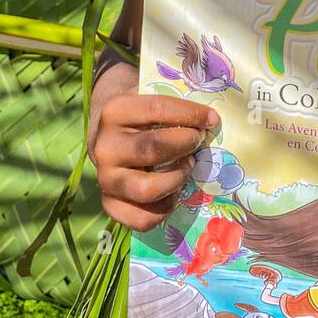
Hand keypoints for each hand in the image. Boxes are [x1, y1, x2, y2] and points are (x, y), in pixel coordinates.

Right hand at [92, 94, 217, 231]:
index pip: (157, 109)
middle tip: (198, 141)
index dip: (190, 114)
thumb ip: (173, 103)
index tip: (211, 118)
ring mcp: (105, 179)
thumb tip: (211, 117)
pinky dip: (166, 208)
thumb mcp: (147, 99)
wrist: (108, 138)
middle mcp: (105, 147)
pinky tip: (173, 191)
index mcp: (114, 112)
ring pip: (148, 189)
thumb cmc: (139, 117)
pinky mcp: (110, 205)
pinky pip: (143, 219)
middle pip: (153, 149)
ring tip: (187, 166)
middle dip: (185, 144)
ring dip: (177, 179)